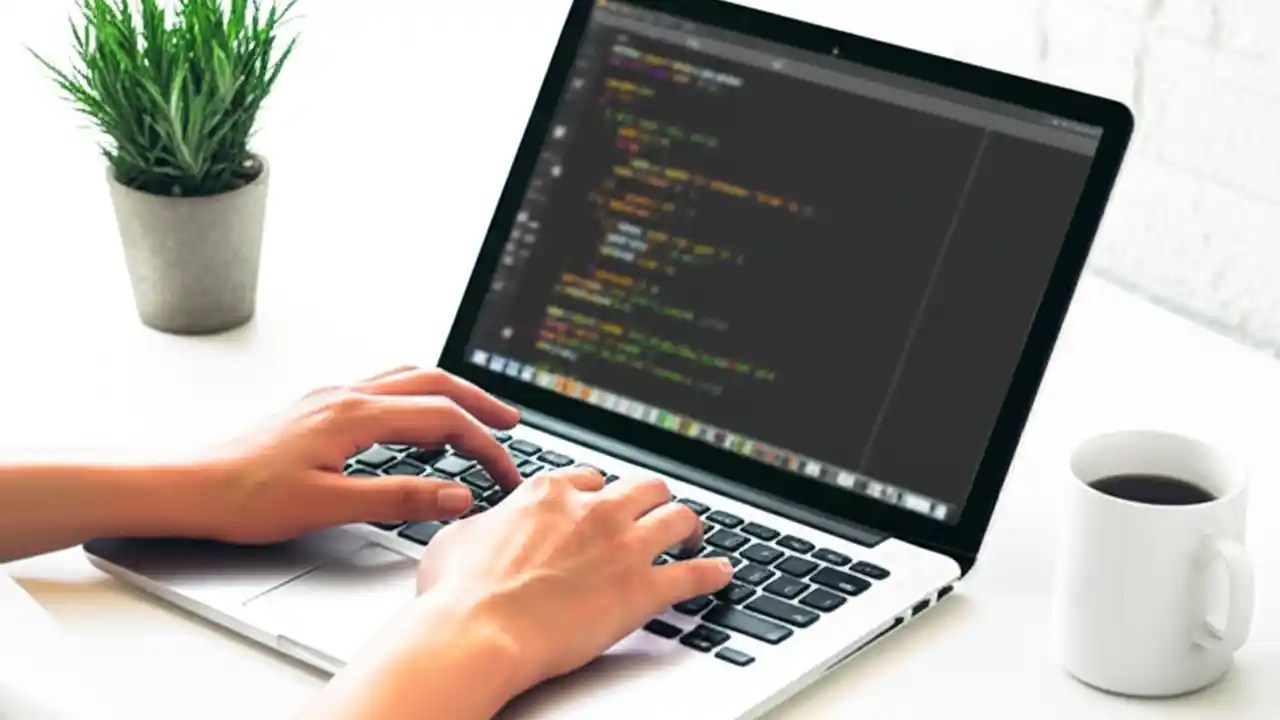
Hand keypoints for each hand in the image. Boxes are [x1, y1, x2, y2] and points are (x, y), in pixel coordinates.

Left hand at [194, 366, 520, 543]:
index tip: (506, 473)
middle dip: (478, 402)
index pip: (442, 419)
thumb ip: (399, 497)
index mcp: (354, 415)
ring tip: (474, 417)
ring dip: (448, 394)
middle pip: (432, 383)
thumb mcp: (328, 506)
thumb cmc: (245, 499)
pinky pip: (383, 390)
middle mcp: (346, 396)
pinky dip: (416, 399)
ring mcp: (331, 399)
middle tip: (511, 424)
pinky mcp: (319, 410)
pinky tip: (415, 426)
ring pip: (407, 378)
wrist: (187, 488)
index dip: (484, 446)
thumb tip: (458, 494)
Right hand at [415, 468, 733, 693]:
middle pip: (644, 487)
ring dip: (688, 526)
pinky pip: (694, 574)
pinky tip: (720, 574)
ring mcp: (622, 547)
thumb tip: (484, 525)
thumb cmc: (459, 594)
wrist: (477, 632)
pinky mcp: (641, 590)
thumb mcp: (457, 539)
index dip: (598, 495)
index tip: (601, 508)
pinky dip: (712, 573)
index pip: (590, 478)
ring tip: (692, 536)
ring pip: (677, 517)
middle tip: (653, 514)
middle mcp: (593, 510)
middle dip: (651, 499)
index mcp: (549, 493)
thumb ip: (484, 523)